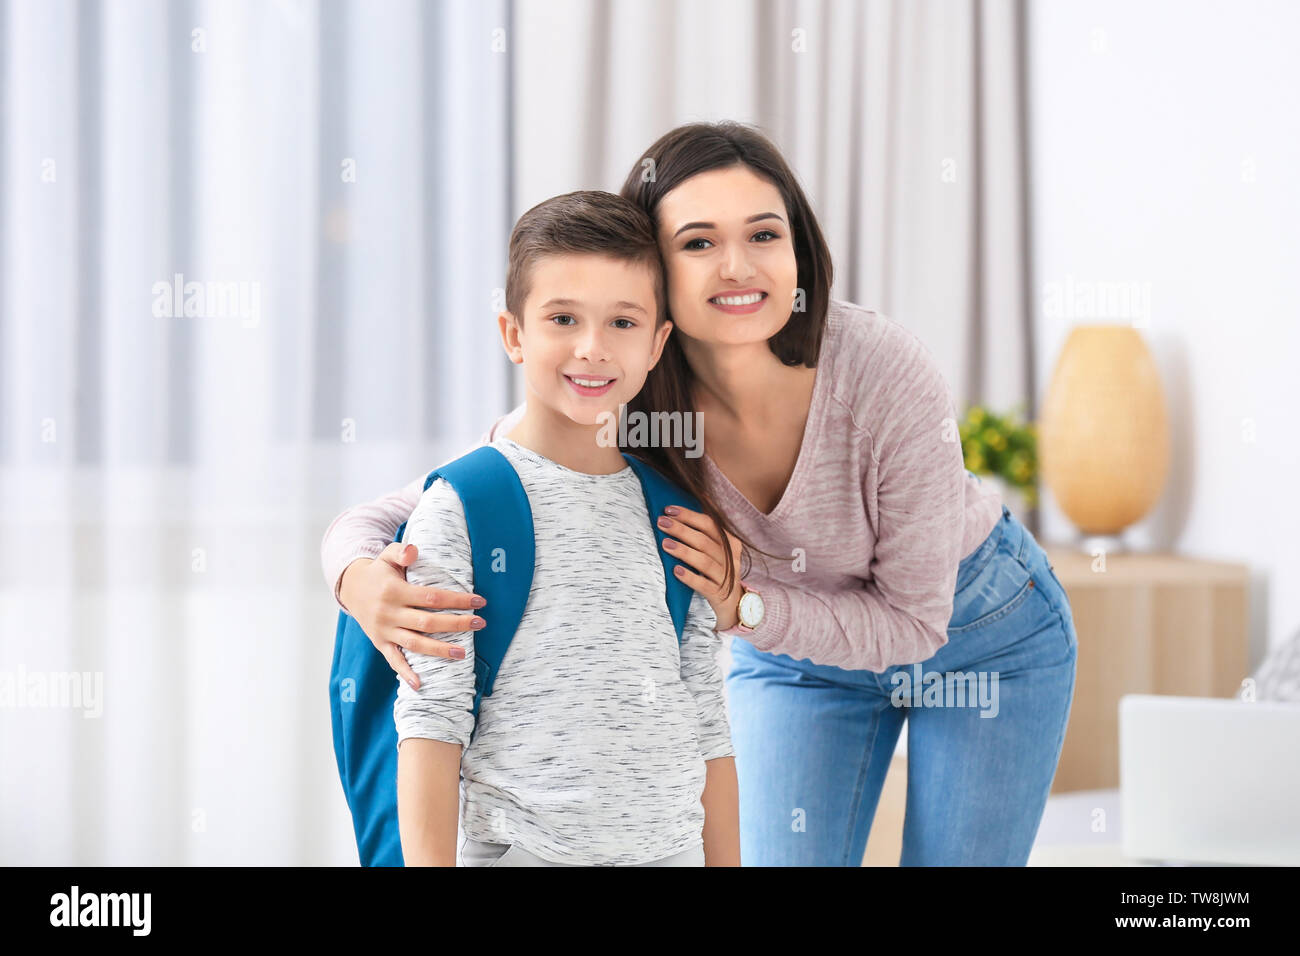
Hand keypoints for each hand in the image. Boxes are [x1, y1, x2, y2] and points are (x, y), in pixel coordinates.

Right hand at [338, 542, 485, 689]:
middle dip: (456, 624)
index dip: (457, 599)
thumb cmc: (379, 572)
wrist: (351, 588)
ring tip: (463, 654)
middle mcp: (389, 612)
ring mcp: (384, 630)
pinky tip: (420, 684)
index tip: (479, 601)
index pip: (431, 597)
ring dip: (439, 650)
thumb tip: (413, 551)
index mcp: (394, 590)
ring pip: (415, 643)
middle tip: (481, 624)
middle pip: (428, 622)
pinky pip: (393, 660)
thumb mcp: (386, 556)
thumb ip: (400, 551)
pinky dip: (405, 673)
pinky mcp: (380, 643)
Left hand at [656, 506, 742, 630]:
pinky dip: (690, 577)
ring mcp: (725, 577)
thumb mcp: (718, 549)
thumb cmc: (719, 570)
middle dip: (681, 529)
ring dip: (683, 551)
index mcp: (730, 543)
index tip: (669, 509)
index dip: (689, 515)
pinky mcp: (719, 594)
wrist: (733, 603)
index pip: (710, 524)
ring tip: (665, 544)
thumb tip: (695, 503)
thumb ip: (707, 530)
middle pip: (705, 541)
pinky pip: (704, 585)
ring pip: (704, 562)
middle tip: (662, 522)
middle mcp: (730, 559)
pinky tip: (676, 570)